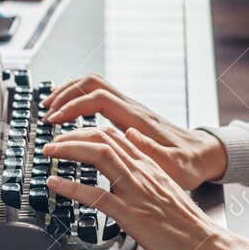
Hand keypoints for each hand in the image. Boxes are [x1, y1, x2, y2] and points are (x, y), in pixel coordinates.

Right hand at [41, 73, 227, 189]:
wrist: (204, 154)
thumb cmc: (189, 163)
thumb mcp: (174, 166)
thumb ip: (153, 153)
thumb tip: (130, 136)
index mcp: (137, 119)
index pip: (98, 98)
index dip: (72, 106)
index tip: (54, 121)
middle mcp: (132, 108)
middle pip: (91, 83)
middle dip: (64, 93)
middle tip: (45, 111)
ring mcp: (130, 109)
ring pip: (94, 85)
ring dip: (70, 94)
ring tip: (51, 109)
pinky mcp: (129, 115)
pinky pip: (99, 97)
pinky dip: (80, 101)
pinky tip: (71, 116)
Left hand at [43, 126, 248, 249]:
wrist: (208, 248)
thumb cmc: (189, 225)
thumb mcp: (168, 187)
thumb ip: (149, 165)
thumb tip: (131, 143)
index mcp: (151, 166)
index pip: (115, 137)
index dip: (88, 132)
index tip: (70, 136)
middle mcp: (143, 173)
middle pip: (104, 139)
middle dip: (73, 136)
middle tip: (53, 143)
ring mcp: (137, 192)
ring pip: (100, 156)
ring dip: (70, 150)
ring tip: (50, 152)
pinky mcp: (132, 215)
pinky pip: (96, 195)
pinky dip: (71, 187)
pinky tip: (55, 184)